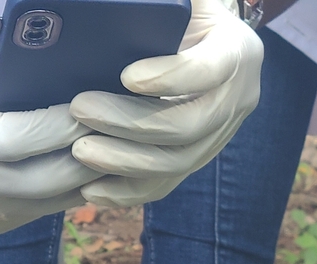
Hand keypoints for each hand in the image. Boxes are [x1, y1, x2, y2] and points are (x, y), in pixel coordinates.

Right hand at [0, 29, 100, 242]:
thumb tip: (49, 60)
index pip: (17, 139)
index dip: (59, 126)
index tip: (89, 108)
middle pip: (43, 182)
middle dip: (85, 158)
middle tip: (115, 134)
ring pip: (46, 206)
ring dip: (83, 181)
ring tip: (111, 153)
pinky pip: (35, 215)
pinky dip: (63, 193)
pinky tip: (85, 172)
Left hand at [70, 0, 263, 206]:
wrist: (207, 38)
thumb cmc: (183, 10)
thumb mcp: (183, 2)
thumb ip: (162, 4)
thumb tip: (115, 5)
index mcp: (236, 51)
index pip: (208, 70)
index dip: (170, 78)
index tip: (126, 75)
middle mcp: (237, 99)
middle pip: (188, 127)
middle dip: (130, 124)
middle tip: (81, 110)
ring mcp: (220, 135)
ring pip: (177, 163)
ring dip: (125, 162)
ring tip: (79, 150)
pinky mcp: (198, 158)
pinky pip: (167, 184)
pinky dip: (128, 191)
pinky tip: (93, 190)